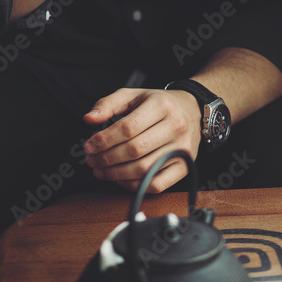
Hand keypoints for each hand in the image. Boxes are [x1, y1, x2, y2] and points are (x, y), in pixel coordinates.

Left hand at [82, 87, 202, 192]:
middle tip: (92, 160)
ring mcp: (182, 148)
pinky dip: (134, 185)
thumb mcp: (134, 95)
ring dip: (116, 174)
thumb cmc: (159, 104)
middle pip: (135, 150)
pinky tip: (121, 178)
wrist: (192, 110)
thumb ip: (108, 104)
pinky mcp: (185, 166)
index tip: (89, 146)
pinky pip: (156, 185)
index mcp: (162, 105)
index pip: (128, 127)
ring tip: (101, 170)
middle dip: (107, 158)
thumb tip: (89, 119)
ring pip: (144, 170)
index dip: (104, 140)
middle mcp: (176, 126)